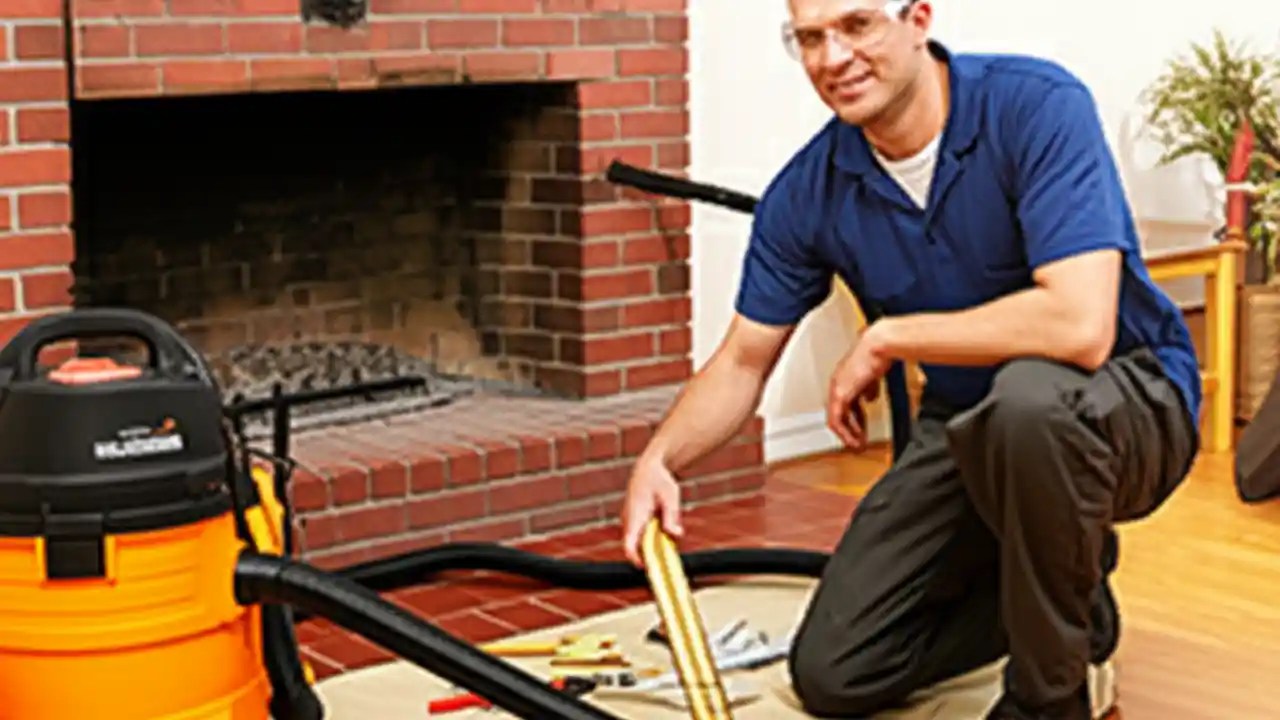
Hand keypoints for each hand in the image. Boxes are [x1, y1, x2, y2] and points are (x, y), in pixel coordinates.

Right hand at [621, 455, 683, 566]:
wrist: (649, 467)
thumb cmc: (660, 480)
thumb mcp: (671, 496)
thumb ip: (671, 516)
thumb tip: (676, 535)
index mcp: (635, 515)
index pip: (629, 543)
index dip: (635, 558)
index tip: (646, 567)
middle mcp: (629, 520)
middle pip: (635, 545)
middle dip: (650, 553)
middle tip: (669, 550)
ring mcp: (630, 520)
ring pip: (639, 540)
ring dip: (653, 542)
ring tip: (666, 526)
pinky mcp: (634, 520)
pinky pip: (641, 533)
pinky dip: (652, 535)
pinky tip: (662, 522)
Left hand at [827, 322, 894, 450]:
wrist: (878, 344)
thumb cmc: (878, 353)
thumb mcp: (874, 375)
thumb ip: (869, 388)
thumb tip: (870, 398)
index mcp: (844, 378)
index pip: (845, 403)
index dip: (853, 418)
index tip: (861, 428)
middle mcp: (837, 383)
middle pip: (839, 413)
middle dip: (851, 429)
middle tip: (858, 442)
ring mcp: (837, 388)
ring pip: (836, 419)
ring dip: (848, 434)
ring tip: (856, 445)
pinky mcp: (841, 393)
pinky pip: (837, 420)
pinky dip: (844, 432)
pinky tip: (853, 439)